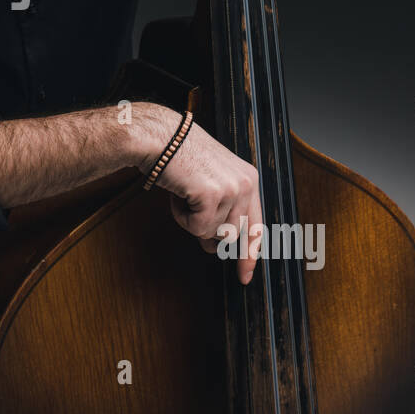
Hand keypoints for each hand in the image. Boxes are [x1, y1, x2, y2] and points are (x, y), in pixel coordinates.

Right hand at [139, 104, 261, 284]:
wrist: (158, 137)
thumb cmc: (177, 156)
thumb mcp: (209, 180)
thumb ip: (220, 210)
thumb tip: (216, 245)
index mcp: (248, 178)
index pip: (256, 226)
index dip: (250, 254)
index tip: (245, 275)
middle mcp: (246, 183)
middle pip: (232, 235)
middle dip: (209, 233)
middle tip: (189, 212)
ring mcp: (232, 189)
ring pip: (214, 234)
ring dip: (192, 221)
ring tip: (183, 194)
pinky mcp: (213, 195)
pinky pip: (198, 228)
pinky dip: (181, 216)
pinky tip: (178, 194)